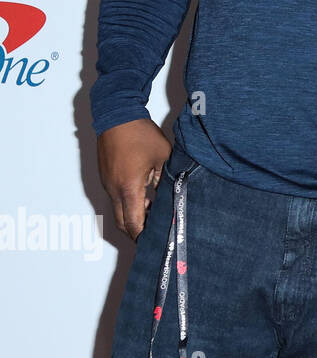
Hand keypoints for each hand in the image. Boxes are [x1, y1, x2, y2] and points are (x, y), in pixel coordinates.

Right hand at [97, 119, 171, 239]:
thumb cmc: (140, 134)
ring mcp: (108, 184)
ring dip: (134, 216)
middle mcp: (115, 190)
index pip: (134, 223)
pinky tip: (145, 196)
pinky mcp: (106, 177)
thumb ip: (167, 180)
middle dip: (137, 231)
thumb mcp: (164, 157)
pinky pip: (116, 197)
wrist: (117, 116)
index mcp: (129, 188)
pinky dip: (128, 203)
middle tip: (154, 234)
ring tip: (154, 213)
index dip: (144, 235)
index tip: (156, 241)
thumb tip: (169, 196)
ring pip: (119, 210)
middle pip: (122, 223)